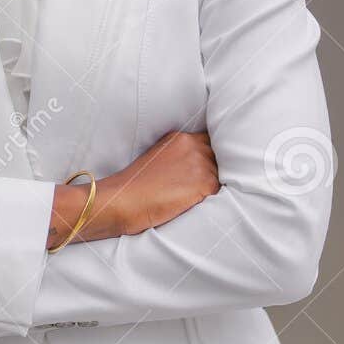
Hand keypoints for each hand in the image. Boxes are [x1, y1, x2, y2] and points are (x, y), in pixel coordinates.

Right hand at [106, 130, 220, 234]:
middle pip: (218, 158)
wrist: (124, 200)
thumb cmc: (135, 185)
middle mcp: (193, 146)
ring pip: (220, 176)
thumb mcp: (157, 158)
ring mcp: (200, 163)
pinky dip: (210, 201)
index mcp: (180, 138)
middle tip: (196, 188)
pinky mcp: (205, 183)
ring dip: (211, 187)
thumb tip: (197, 166)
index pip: (209, 142)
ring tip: (191, 199)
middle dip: (212, 172)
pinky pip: (219, 193)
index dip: (208, 157)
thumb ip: (178, 155)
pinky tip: (192, 205)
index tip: (201, 170)